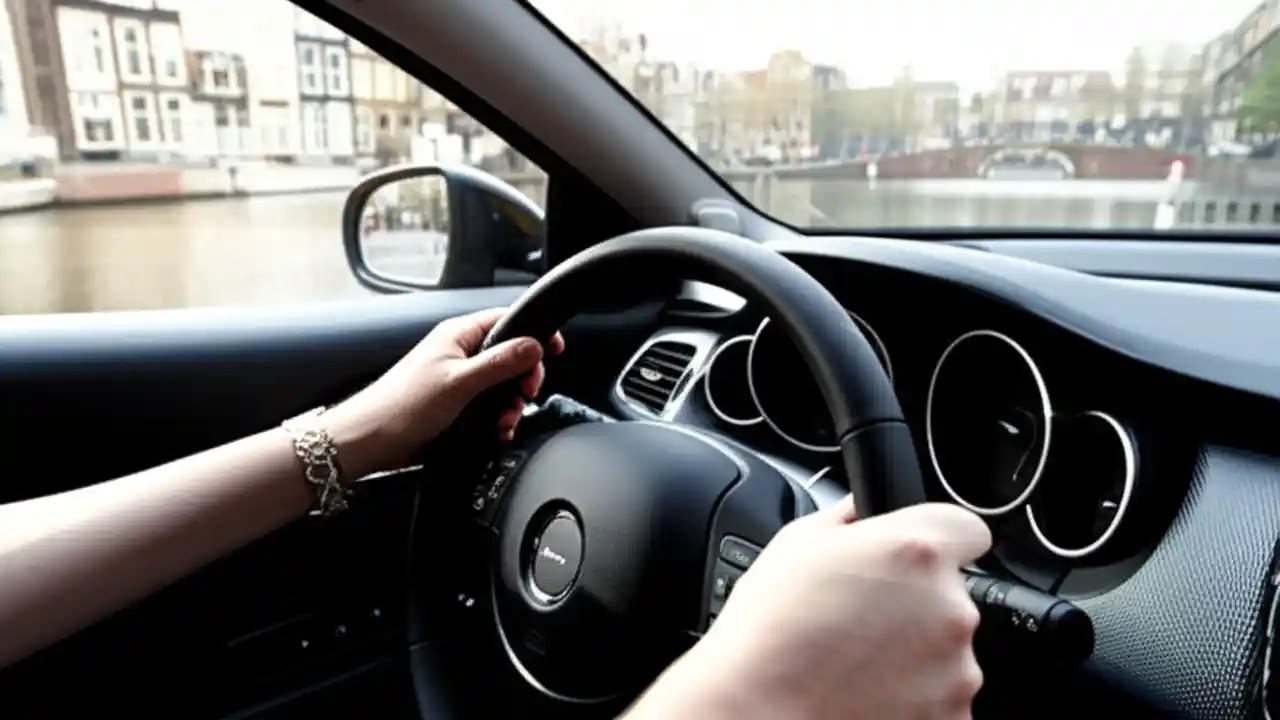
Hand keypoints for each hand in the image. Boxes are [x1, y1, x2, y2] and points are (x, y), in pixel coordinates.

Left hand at [324, 308, 563, 477]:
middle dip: (524, 377)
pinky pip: (490, 405)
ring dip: (511, 404)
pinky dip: (499, 418)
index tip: (554, 350)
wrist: (370, 440)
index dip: (534, 334)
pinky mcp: (456, 403)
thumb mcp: (459, 382)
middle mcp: (460, 353)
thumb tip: (534, 345)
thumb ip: (499, 362)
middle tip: (525, 394)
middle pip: (511, 355)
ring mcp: (459, 379)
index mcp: (459, 335)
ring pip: (503, 384)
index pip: (508, 321)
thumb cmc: (402, 406)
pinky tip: (496, 430)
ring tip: (505, 420)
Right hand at [630, 500, 990, 719]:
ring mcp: (956, 669)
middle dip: (916, 604)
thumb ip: (847, 519)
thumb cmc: (769, 633)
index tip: (917, 559)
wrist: (758, 713)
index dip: (940, 542)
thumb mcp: (795, 544)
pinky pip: (942, 696)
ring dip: (915, 652)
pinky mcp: (953, 716)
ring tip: (857, 662)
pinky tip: (866, 691)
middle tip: (863, 620)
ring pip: (947, 649)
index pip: (967, 528)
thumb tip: (860, 513)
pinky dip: (914, 695)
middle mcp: (948, 608)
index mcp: (916, 551)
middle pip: (951, 594)